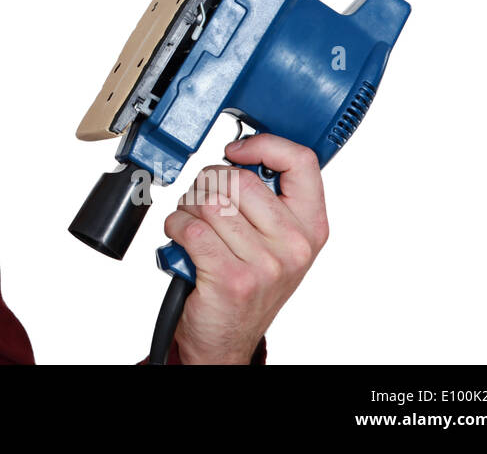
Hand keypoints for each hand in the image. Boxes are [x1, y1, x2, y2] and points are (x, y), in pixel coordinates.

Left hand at [161, 132, 328, 363]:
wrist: (227, 340)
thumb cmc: (247, 284)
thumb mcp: (275, 242)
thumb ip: (270, 200)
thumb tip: (241, 153)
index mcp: (311, 227)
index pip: (301, 162)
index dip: (264, 144)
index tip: (236, 150)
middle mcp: (294, 245)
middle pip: (239, 178)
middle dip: (207, 185)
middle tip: (203, 205)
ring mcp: (265, 264)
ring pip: (209, 202)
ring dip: (187, 209)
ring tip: (193, 227)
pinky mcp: (232, 279)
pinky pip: (191, 227)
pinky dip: (175, 227)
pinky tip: (182, 240)